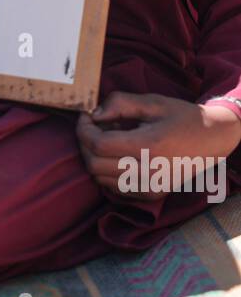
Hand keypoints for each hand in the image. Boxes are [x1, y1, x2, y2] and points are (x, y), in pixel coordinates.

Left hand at [76, 90, 240, 197]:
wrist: (213, 139)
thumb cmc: (182, 117)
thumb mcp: (153, 102)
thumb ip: (121, 104)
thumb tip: (94, 115)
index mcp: (149, 146)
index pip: (98, 145)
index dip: (84, 129)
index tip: (86, 115)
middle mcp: (149, 172)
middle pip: (94, 165)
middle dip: (85, 143)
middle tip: (94, 126)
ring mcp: (150, 187)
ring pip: (100, 179)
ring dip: (95, 158)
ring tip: (109, 138)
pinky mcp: (151, 194)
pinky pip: (114, 187)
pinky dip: (106, 171)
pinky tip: (118, 154)